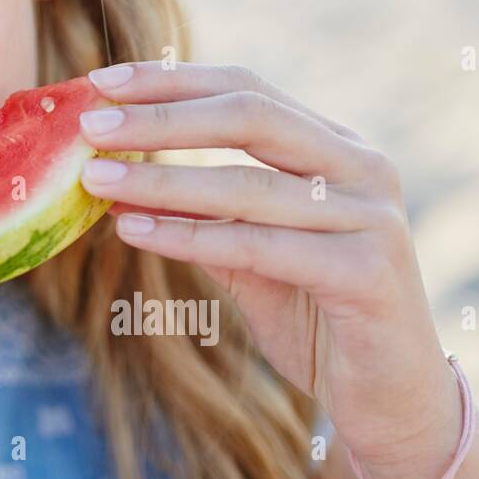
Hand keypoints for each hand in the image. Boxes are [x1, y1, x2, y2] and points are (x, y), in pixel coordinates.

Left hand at [77, 61, 464, 478]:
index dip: (171, 81)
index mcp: (336, 146)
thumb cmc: (314, 314)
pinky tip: (133, 230)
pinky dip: (189, 236)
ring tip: (95, 179)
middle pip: (250, 116)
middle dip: (162, 117)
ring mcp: (372, 217)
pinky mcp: (368, 273)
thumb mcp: (247, 251)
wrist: (389, 397)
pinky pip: (258, 246)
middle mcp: (362, 167)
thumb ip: (199, 210)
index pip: (246, 89)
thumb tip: (113, 174)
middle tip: (90, 126)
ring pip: (247, 185)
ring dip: (161, 180)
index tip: (101, 82)